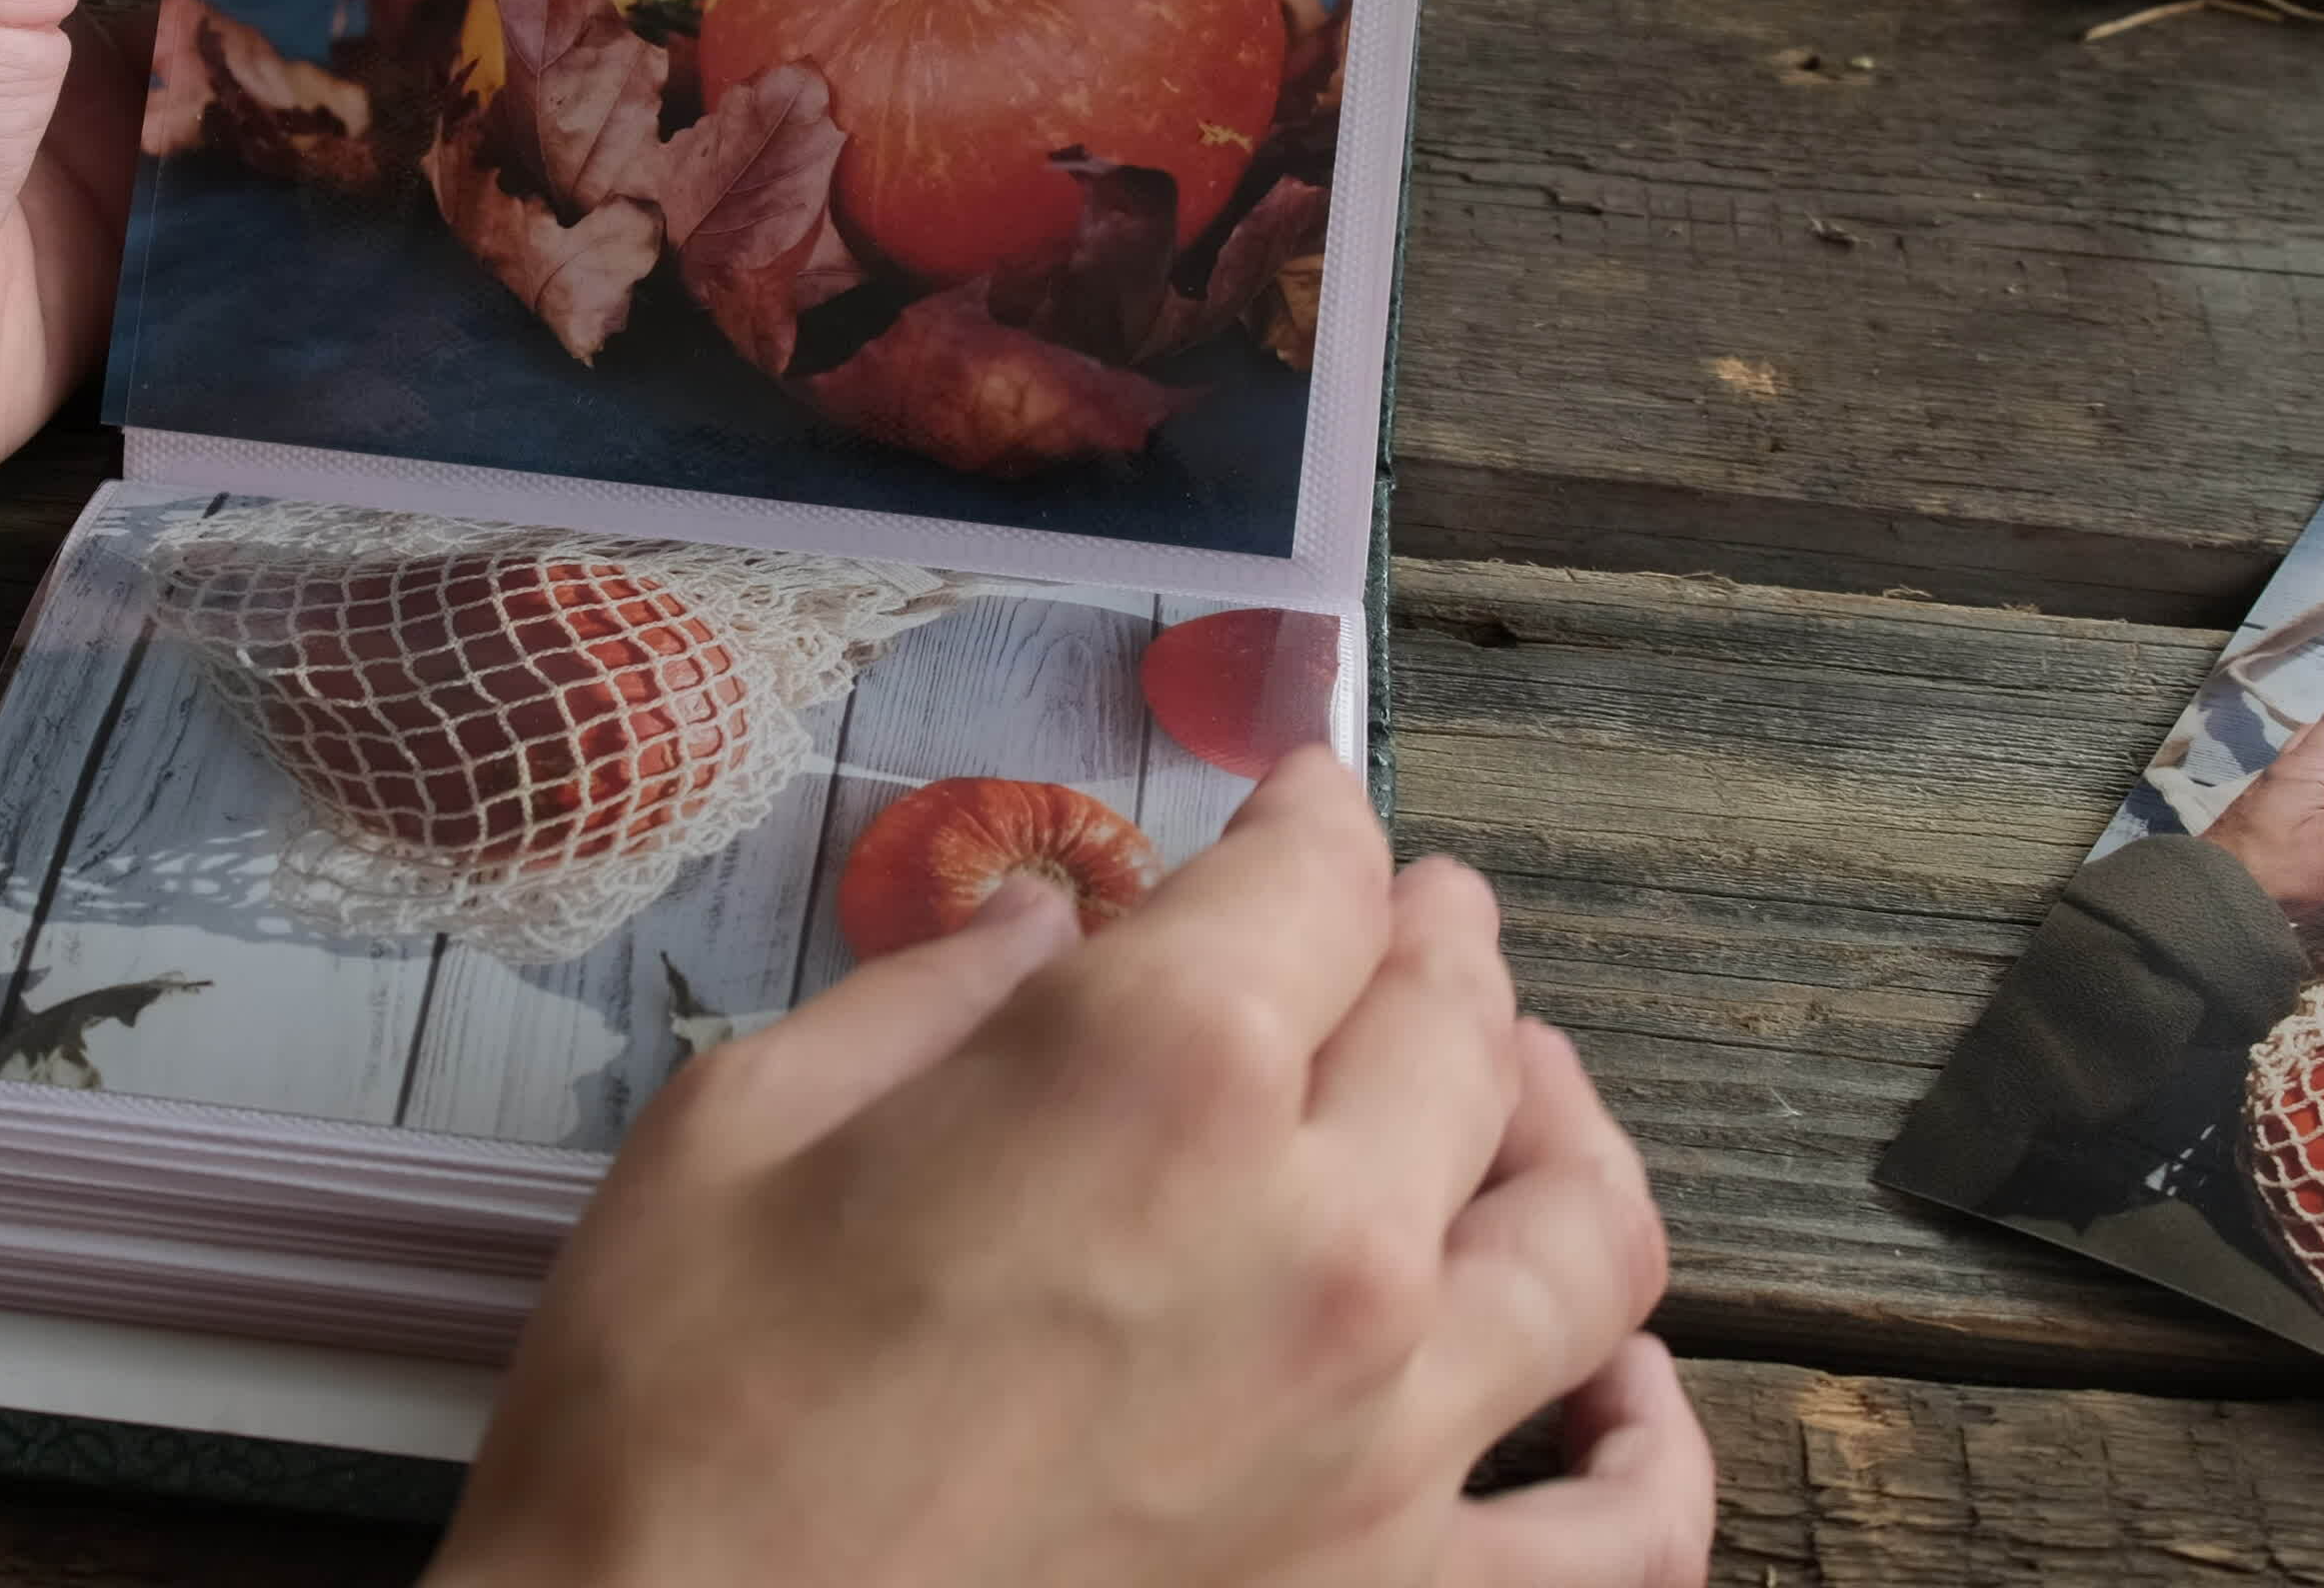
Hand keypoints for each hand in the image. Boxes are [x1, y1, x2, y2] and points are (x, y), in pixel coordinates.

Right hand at [431, 752, 1711, 1587]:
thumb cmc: (672, 1432)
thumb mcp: (734, 1136)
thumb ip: (924, 1001)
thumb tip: (1043, 937)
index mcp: (1155, 1074)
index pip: (1314, 881)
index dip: (1315, 819)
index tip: (1304, 806)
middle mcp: (1324, 1237)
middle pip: (1459, 1027)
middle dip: (1434, 940)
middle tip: (1413, 919)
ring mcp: (1388, 1441)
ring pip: (1586, 1235)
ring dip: (1563, 1127)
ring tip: (1524, 1095)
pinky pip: (1622, 1526)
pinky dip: (1652, 1437)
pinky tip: (1622, 1381)